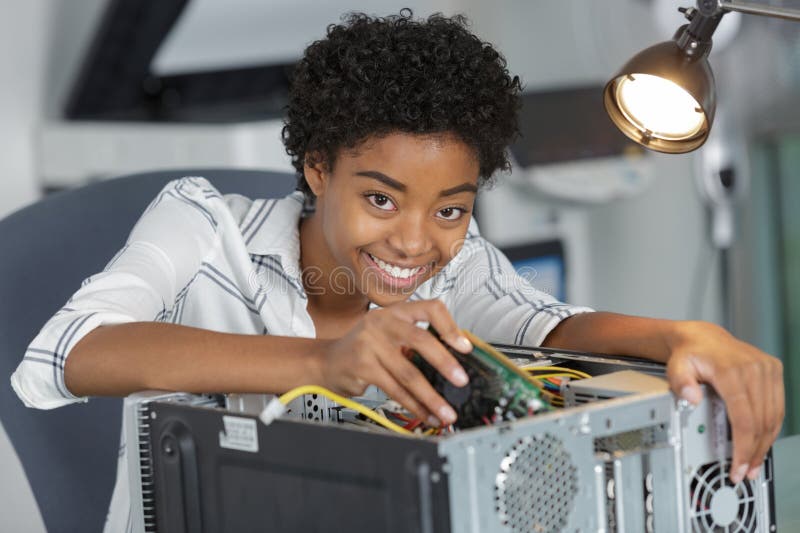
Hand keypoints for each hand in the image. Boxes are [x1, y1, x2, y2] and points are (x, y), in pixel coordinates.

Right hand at [317, 299, 471, 426]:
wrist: (325, 361)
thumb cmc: (363, 349)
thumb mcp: (388, 335)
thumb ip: (415, 341)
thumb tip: (454, 362)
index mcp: (395, 312)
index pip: (430, 308)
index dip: (450, 327)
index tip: (465, 347)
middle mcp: (382, 322)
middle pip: (421, 340)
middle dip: (445, 364)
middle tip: (462, 381)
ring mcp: (369, 344)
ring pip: (409, 373)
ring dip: (431, 396)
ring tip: (446, 411)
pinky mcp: (362, 367)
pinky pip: (395, 389)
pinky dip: (413, 405)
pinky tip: (425, 413)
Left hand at [664, 321, 783, 482]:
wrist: (702, 338)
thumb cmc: (690, 354)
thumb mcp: (676, 367)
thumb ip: (680, 383)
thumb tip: (691, 399)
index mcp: (731, 370)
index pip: (743, 417)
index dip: (743, 447)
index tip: (737, 465)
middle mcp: (754, 368)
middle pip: (761, 421)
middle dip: (754, 452)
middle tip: (744, 471)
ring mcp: (767, 369)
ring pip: (773, 416)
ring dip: (765, 443)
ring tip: (753, 463)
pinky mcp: (773, 371)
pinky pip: (777, 406)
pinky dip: (771, 427)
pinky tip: (762, 442)